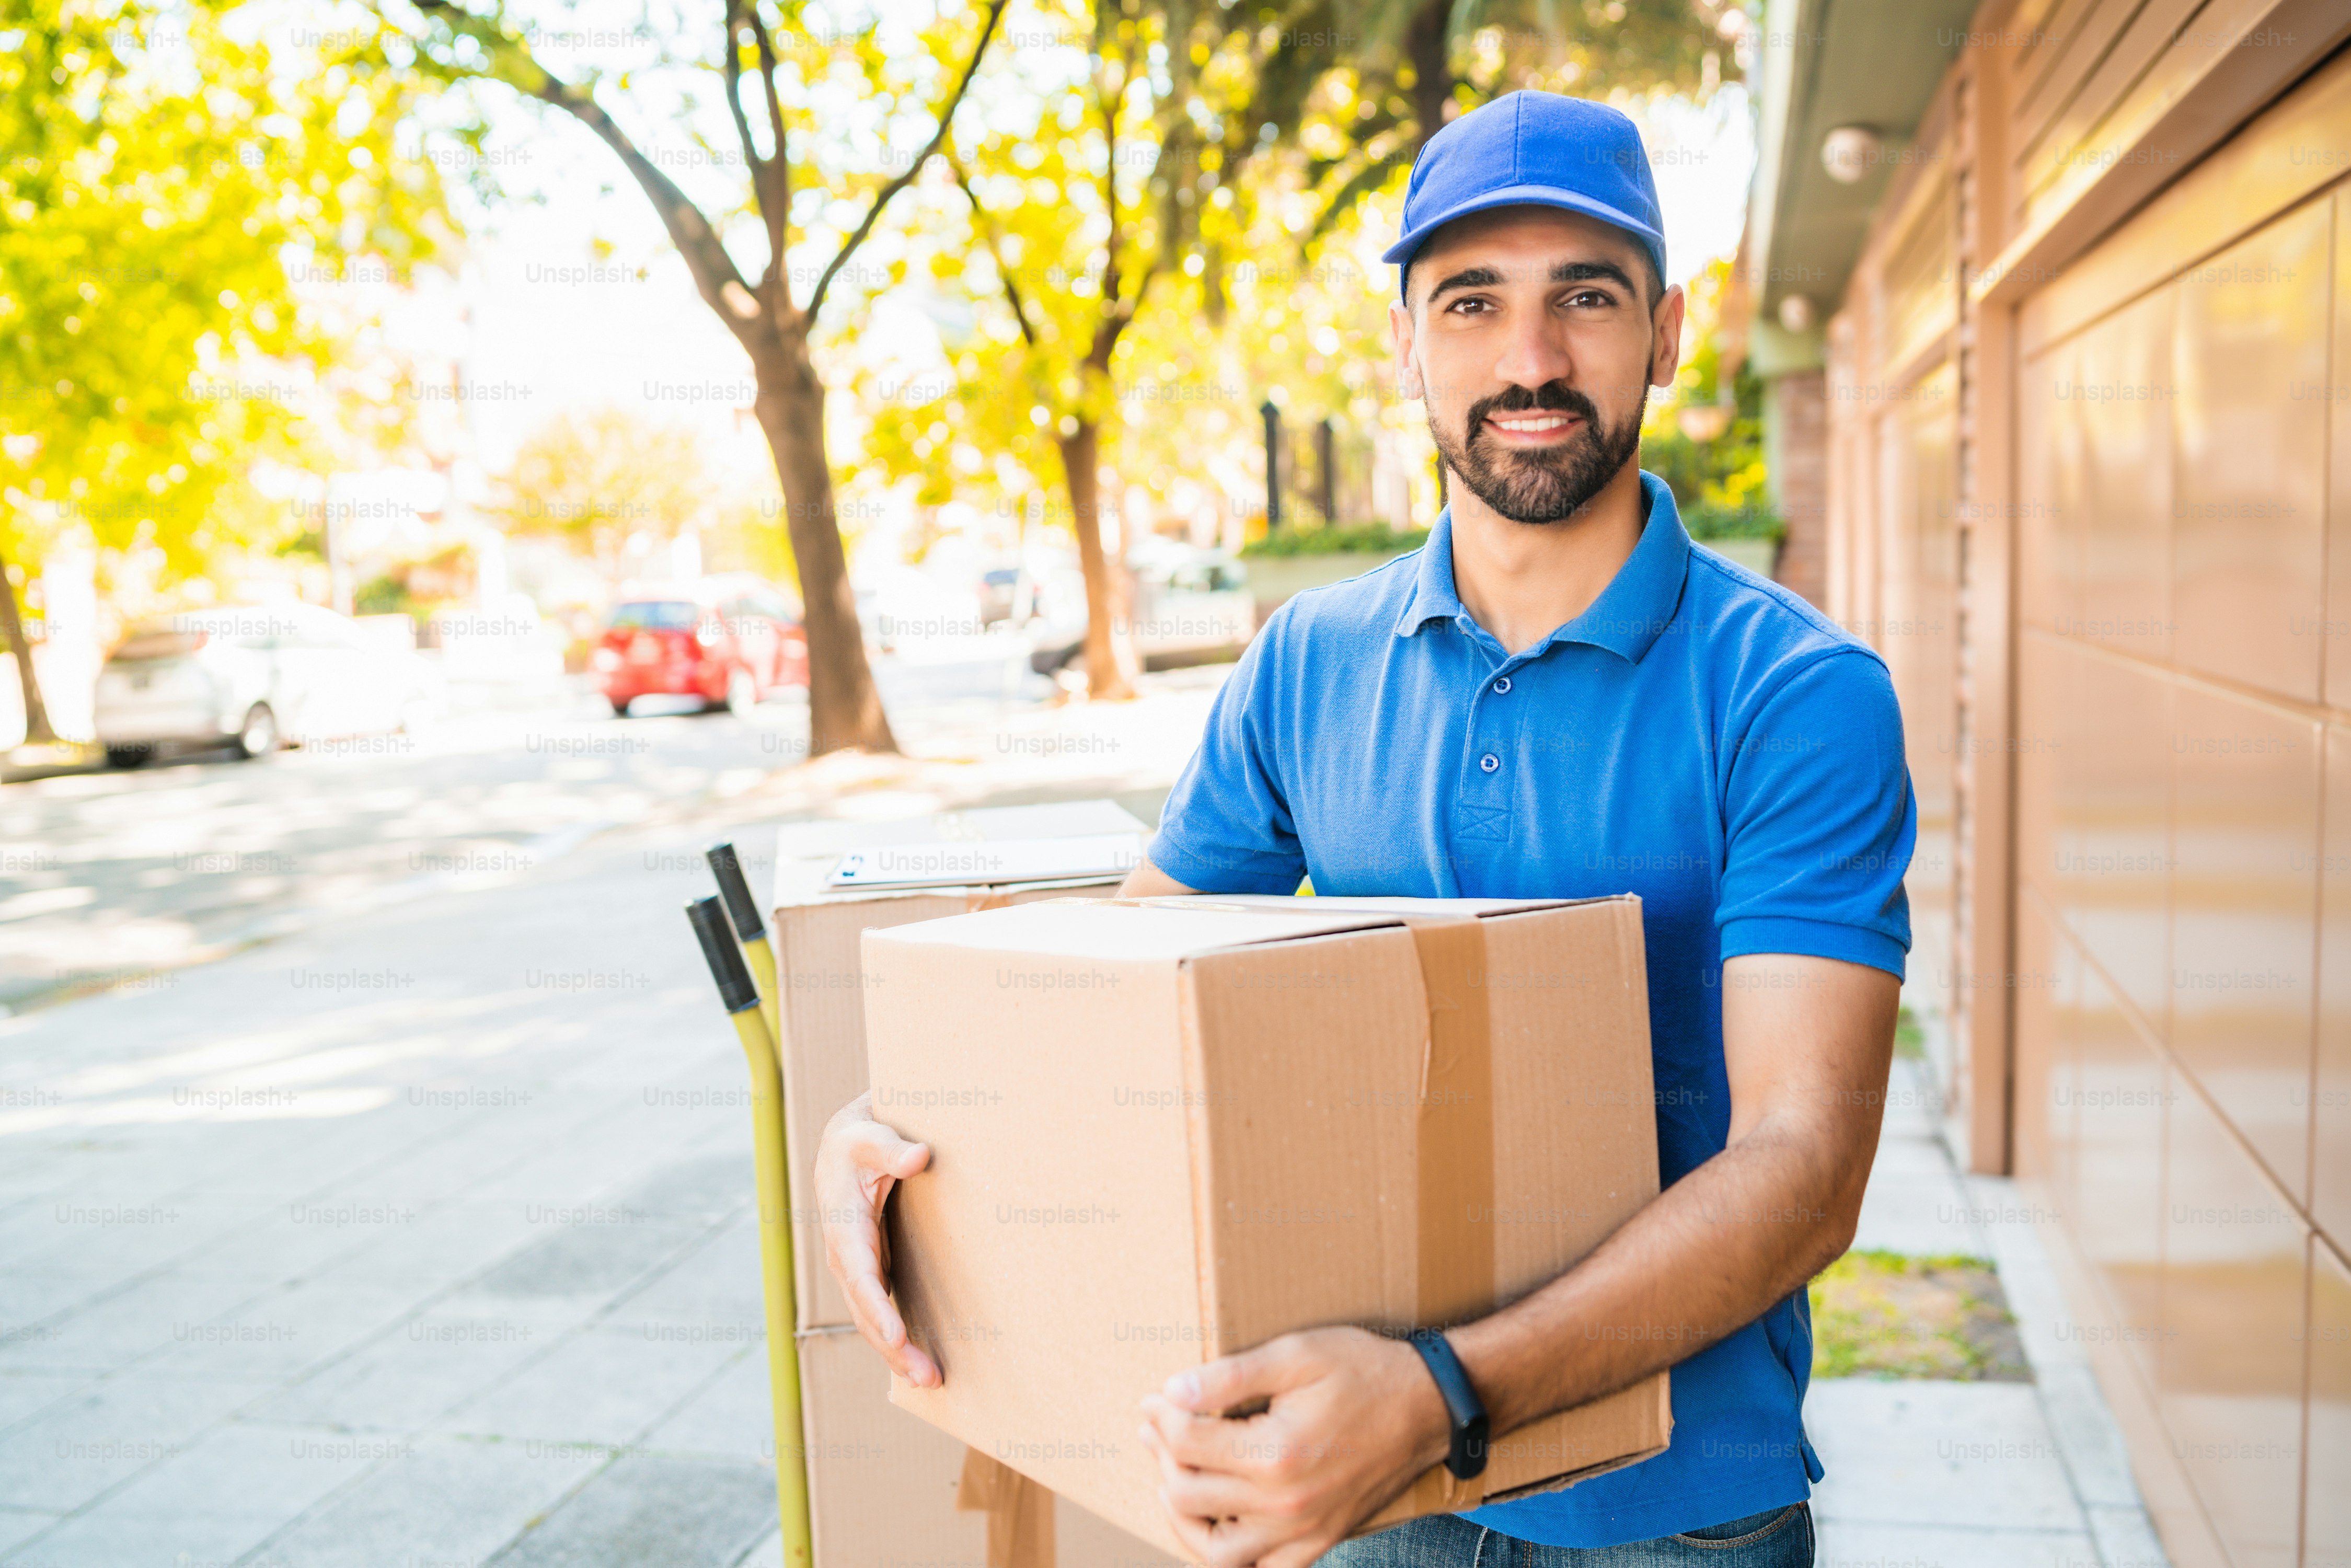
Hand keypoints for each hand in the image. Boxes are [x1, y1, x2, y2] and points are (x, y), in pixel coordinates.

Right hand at [815, 1091, 938, 1386]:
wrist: (844, 1147)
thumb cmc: (858, 1140)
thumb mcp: (869, 1135)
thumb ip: (891, 1147)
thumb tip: (919, 1157)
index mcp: (843, 1225)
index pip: (859, 1274)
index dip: (877, 1308)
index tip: (896, 1336)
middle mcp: (846, 1256)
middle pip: (866, 1311)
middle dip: (893, 1347)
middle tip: (927, 1377)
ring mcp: (858, 1269)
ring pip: (873, 1320)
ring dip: (899, 1353)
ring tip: (932, 1381)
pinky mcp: (872, 1272)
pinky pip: (882, 1312)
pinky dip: (899, 1340)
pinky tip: (924, 1363)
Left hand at [1137, 1327, 1451, 1567]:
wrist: (1426, 1406)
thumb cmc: (1363, 1371)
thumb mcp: (1296, 1354)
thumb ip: (1230, 1376)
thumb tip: (1173, 1392)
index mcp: (1275, 1452)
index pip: (1187, 1444)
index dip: (1160, 1417)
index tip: (1154, 1399)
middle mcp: (1285, 1503)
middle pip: (1188, 1495)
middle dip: (1164, 1458)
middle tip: (1160, 1428)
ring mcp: (1303, 1531)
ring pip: (1215, 1550)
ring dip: (1184, 1517)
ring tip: (1176, 1479)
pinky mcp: (1320, 1542)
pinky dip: (1231, 1554)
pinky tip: (1220, 1520)